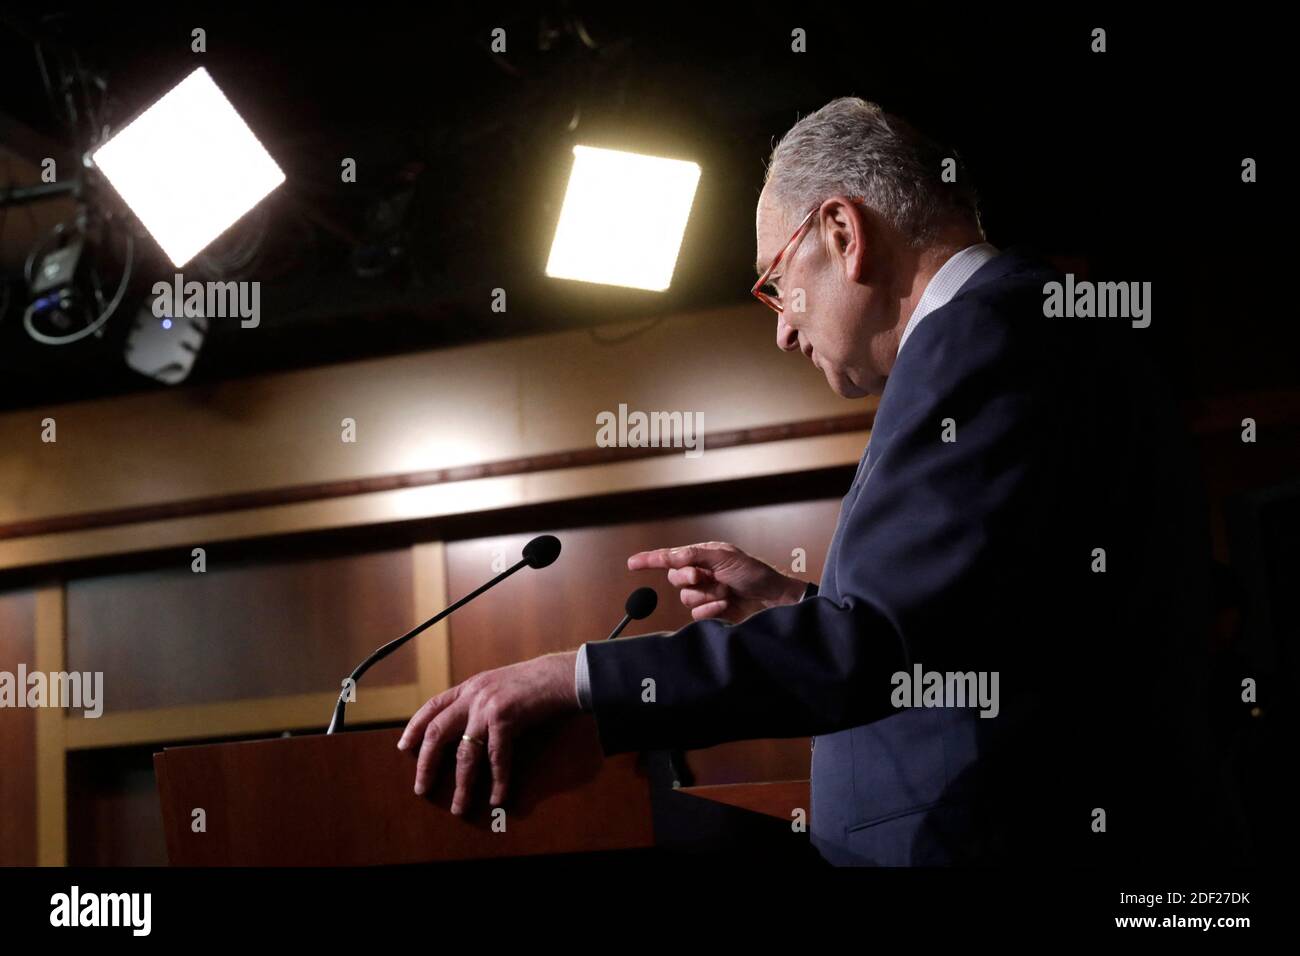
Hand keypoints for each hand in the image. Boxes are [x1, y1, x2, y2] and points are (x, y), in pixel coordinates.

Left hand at [397, 650, 578, 813]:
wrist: (560, 675)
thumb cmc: (534, 684)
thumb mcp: (498, 686)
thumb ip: (480, 701)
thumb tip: (468, 726)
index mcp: (470, 687)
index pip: (432, 707)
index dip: (415, 727)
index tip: (404, 747)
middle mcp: (473, 695)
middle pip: (438, 732)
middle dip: (427, 763)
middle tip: (422, 788)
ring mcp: (488, 707)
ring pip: (465, 753)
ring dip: (462, 784)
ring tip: (459, 806)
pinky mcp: (506, 718)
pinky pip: (496, 758)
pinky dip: (497, 781)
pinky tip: (497, 797)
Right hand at [627, 540, 807, 622]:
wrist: (773, 599)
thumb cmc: (753, 573)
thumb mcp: (725, 556)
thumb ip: (696, 555)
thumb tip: (673, 556)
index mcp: (702, 557)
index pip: (670, 557)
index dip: (650, 560)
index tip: (632, 563)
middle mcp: (701, 575)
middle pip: (675, 579)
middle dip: (688, 578)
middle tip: (704, 576)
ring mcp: (705, 595)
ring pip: (686, 598)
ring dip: (706, 595)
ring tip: (726, 591)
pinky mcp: (711, 613)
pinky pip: (697, 614)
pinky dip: (711, 609)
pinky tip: (726, 604)